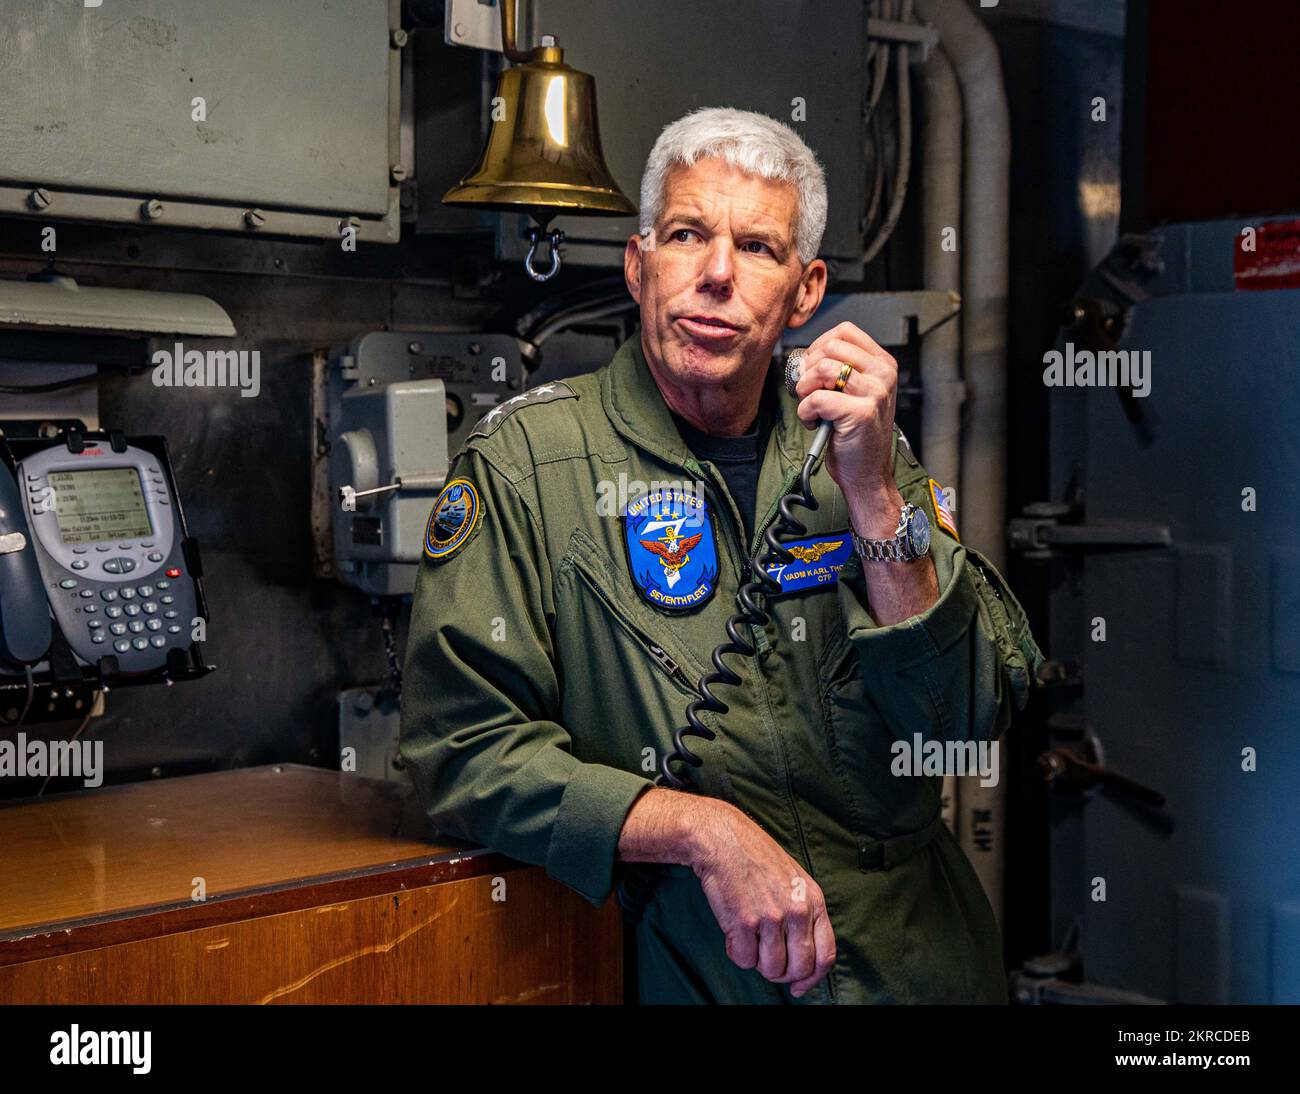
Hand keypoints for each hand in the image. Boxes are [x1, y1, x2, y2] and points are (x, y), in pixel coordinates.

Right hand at [690, 798, 835, 996]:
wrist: (723, 839)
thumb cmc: (756, 858)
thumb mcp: (795, 880)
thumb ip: (804, 914)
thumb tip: (804, 955)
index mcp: (813, 900)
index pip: (826, 955)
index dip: (813, 978)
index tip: (799, 985)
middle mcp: (796, 911)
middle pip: (799, 968)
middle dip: (782, 973)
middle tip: (768, 962)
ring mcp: (770, 918)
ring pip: (771, 968)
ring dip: (757, 961)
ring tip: (749, 938)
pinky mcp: (743, 923)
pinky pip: (744, 960)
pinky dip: (736, 952)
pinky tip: (733, 932)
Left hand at [792, 320, 897, 496]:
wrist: (866, 473)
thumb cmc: (855, 435)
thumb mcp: (854, 392)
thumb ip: (838, 370)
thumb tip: (804, 358)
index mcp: (883, 364)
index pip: (844, 331)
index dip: (819, 346)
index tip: (813, 368)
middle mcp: (883, 374)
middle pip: (830, 347)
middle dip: (809, 369)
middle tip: (810, 391)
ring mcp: (875, 392)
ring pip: (823, 368)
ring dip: (806, 389)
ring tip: (813, 407)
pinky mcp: (860, 413)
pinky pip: (817, 399)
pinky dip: (805, 412)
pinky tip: (815, 422)